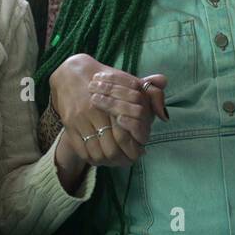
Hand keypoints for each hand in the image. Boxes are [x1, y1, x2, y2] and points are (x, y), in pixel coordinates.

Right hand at [49, 53, 166, 167]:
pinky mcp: (69, 126)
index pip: (125, 134)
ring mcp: (80, 120)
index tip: (139, 152)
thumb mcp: (129, 81)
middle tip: (128, 160)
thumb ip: (151, 92)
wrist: (71, 73)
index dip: (134, 148)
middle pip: (111, 148)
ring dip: (108, 162)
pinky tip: (101, 158)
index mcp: (112, 102)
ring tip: (116, 161)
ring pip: (97, 153)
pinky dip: (93, 159)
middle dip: (122, 159)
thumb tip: (165, 107)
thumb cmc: (105, 78)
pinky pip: (82, 151)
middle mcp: (95, 112)